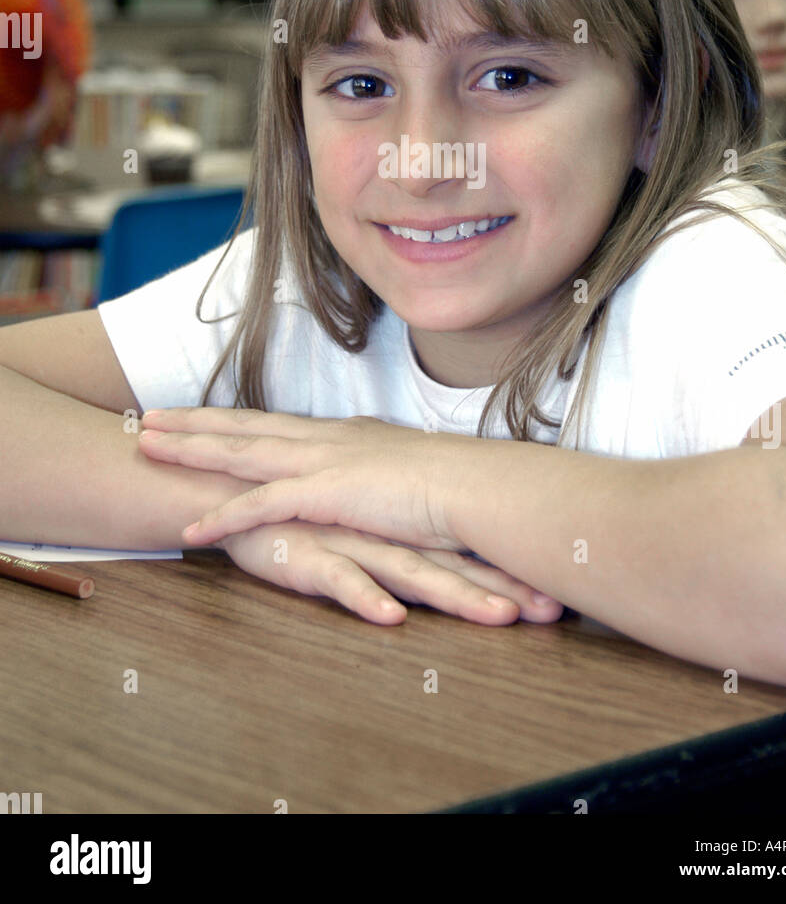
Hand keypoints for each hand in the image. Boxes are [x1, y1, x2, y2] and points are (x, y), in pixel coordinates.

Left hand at [139, 406, 479, 550]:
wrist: (478, 487)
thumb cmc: (456, 486)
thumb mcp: (407, 473)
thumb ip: (380, 475)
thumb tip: (373, 481)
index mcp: (343, 435)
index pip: (274, 422)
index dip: (232, 418)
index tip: (197, 414)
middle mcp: (326, 439)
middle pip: (245, 426)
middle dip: (195, 422)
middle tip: (150, 417)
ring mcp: (323, 461)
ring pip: (241, 453)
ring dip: (191, 451)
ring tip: (147, 447)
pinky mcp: (327, 492)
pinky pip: (261, 506)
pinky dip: (223, 517)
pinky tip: (190, 531)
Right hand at [219, 520, 563, 625]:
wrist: (226, 490)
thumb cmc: (296, 513)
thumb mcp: (354, 525)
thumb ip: (396, 542)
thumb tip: (441, 564)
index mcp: (397, 524)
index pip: (464, 551)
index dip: (511, 571)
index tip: (563, 597)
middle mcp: (383, 532)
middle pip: (453, 563)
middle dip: (503, 587)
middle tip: (554, 610)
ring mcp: (348, 541)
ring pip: (411, 571)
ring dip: (456, 595)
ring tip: (500, 616)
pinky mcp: (307, 554)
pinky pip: (340, 580)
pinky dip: (367, 598)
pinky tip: (391, 618)